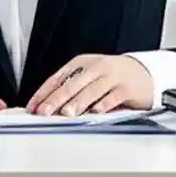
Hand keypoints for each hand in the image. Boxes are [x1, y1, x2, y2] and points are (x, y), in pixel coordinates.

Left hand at [26, 54, 153, 115]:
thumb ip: (71, 88)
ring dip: (78, 102)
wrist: (142, 72)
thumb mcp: (88, 76)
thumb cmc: (111, 76)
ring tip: (67, 113)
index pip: (58, 78)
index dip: (44, 93)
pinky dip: (104, 104)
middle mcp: (95, 67)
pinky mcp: (126, 88)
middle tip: (45, 111)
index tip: (33, 106)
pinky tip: (96, 111)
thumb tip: (47, 106)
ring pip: (92, 90)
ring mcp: (112, 77)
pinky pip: (113, 97)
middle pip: (73, 84)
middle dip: (57, 99)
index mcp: (81, 63)